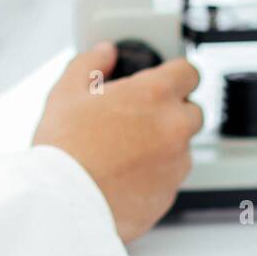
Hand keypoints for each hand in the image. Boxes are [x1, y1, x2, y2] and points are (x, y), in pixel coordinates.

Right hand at [32, 43, 204, 244]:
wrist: (65, 202)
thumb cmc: (65, 148)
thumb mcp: (65, 92)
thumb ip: (90, 64)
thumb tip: (104, 53)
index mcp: (153, 96)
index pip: (189, 72)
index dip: (175, 73)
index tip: (165, 77)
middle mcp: (173, 128)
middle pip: (192, 110)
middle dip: (170, 109)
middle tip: (137, 115)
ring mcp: (176, 164)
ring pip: (181, 146)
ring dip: (162, 143)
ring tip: (122, 148)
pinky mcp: (170, 195)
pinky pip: (169, 176)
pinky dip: (154, 172)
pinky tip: (123, 172)